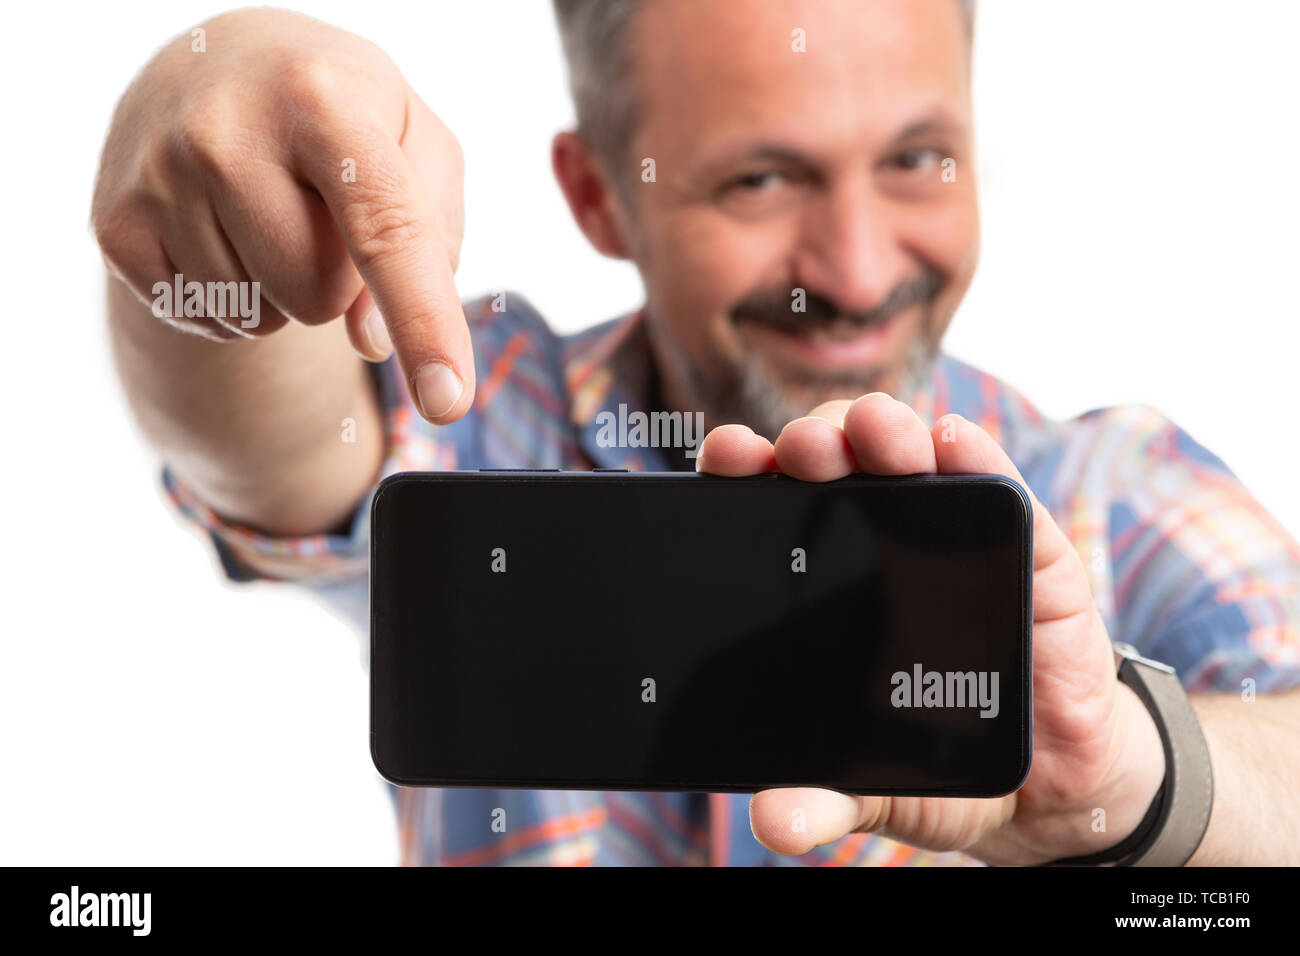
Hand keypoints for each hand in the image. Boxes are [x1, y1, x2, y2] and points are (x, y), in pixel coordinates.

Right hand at [91, 8, 472, 422]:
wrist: (219, 63)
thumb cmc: (344, 115)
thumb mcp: (417, 146)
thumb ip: (430, 242)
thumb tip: (371, 341)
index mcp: (325, 100)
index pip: (386, 232)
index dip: (424, 322)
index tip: (448, 403)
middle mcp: (227, 130)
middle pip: (320, 296)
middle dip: (337, 276)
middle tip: (316, 205)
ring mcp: (158, 177)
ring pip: (264, 316)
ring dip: (284, 285)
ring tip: (270, 208)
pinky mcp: (116, 226)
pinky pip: (211, 323)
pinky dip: (236, 297)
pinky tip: (227, 229)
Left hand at [695, 392, 1166, 864]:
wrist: (1049, 782)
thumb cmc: (943, 760)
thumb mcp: (876, 785)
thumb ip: (825, 798)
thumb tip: (772, 821)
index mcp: (826, 580)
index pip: (773, 505)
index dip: (745, 472)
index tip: (724, 460)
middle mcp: (882, 542)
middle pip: (836, 461)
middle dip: (814, 441)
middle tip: (800, 451)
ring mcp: (953, 535)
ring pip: (910, 456)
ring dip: (886, 430)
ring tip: (873, 431)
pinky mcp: (1025, 547)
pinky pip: (998, 488)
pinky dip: (975, 456)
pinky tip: (952, 440)